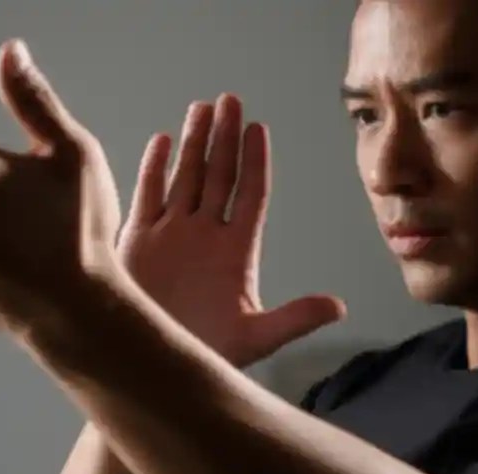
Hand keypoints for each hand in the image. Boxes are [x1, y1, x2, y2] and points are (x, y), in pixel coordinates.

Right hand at [118, 94, 345, 366]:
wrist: (155, 370)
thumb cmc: (208, 355)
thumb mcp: (256, 337)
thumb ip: (295, 318)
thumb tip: (339, 307)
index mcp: (236, 252)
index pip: (250, 195)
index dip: (254, 162)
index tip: (259, 129)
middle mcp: (205, 237)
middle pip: (219, 176)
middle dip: (225, 138)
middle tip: (231, 100)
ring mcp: (171, 237)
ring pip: (186, 178)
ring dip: (195, 144)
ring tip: (203, 108)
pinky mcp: (138, 244)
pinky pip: (148, 197)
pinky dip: (154, 169)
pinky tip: (163, 141)